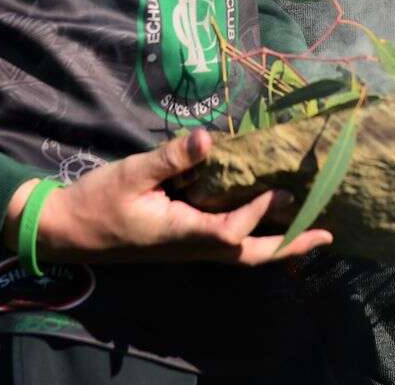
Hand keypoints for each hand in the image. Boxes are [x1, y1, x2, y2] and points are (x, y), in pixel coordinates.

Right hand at [27, 129, 332, 266]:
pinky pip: (228, 244)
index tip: (282, 190)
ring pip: (242, 254)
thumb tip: (209, 138)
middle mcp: (191, 247)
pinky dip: (255, 235)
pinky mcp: (183, 241)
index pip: (231, 230)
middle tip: (327, 234)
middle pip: (249, 255)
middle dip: (290, 246)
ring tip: (310, 228)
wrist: (67, 230)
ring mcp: (188, 249)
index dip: (259, 213)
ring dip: (278, 243)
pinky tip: (266, 218)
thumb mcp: (131, 173)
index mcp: (180, 233)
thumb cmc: (97, 202)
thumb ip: (171, 158)